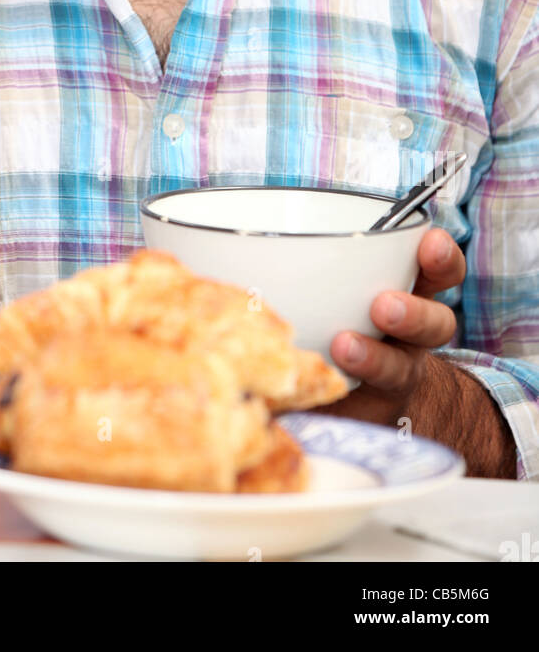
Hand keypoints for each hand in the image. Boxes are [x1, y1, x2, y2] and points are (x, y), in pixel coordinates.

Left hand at [315, 227, 465, 425]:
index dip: (441, 257)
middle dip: (413, 311)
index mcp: (404, 293)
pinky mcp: (367, 414)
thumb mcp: (331, 287)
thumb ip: (304, 265)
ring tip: (343, 347)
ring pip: (402, 368)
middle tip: (382, 305)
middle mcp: (407, 337)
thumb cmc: (331, 321)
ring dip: (375, 358)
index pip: (437, 272)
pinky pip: (368, 411)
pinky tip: (315, 393)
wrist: (357, 396)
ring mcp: (391, 378)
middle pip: (433, 323)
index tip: (431, 240)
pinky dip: (342, 402)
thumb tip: (215, 242)